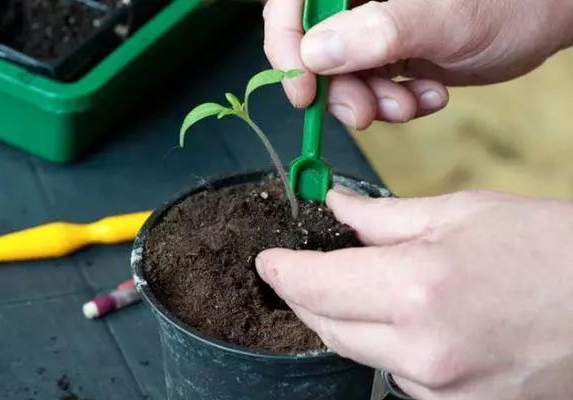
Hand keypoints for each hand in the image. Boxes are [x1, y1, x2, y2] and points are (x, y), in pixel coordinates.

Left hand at [256, 189, 572, 399]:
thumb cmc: (548, 247)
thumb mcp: (460, 213)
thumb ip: (383, 217)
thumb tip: (337, 207)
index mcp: (417, 290)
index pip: (316, 286)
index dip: (282, 272)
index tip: (269, 261)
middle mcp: (421, 351)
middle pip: (327, 325)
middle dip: (305, 295)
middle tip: (301, 269)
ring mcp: (441, 390)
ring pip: (359, 352)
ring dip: (346, 319)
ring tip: (361, 286)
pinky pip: (397, 374)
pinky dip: (386, 344)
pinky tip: (405, 318)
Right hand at [263, 0, 572, 127]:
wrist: (545, 20)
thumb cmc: (511, 3)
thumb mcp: (446, 18)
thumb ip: (380, 33)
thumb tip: (314, 55)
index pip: (293, 3)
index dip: (286, 46)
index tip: (303, 91)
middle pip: (312, 46)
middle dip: (339, 88)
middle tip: (367, 114)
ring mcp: (371, 25)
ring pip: (339, 74)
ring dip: (370, 101)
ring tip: (410, 105)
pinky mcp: (386, 51)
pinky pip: (369, 86)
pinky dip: (392, 103)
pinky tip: (426, 97)